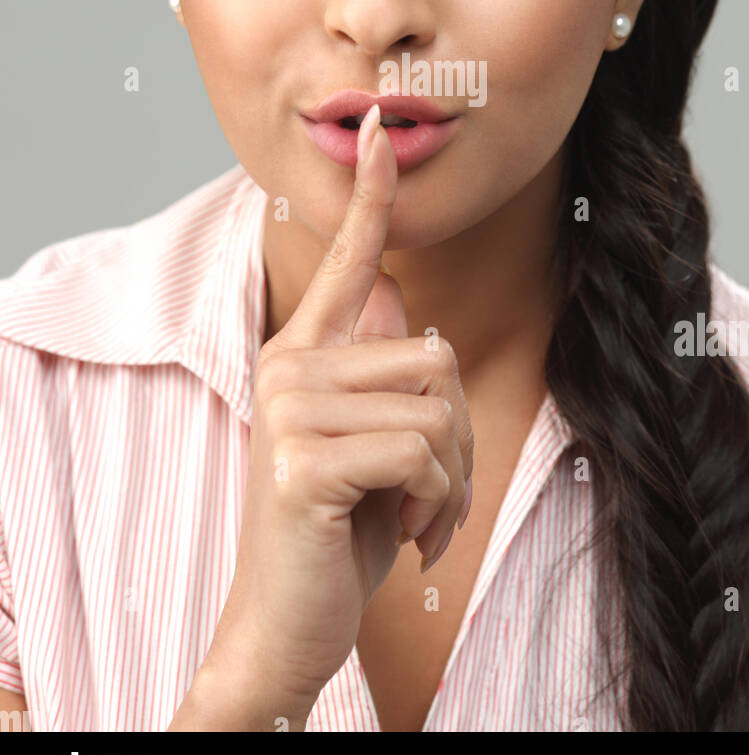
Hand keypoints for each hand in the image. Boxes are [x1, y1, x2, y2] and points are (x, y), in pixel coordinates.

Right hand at [178, 104, 473, 730]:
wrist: (286, 624)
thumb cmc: (339, 531)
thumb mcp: (369, 446)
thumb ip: (377, 376)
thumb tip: (398, 308)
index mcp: (304, 355)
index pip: (347, 261)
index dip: (370, 195)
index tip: (382, 130)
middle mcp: (290, 367)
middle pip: (434, 355)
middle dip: (456, 434)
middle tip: (432, 491)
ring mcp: (290, 409)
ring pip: (436, 404)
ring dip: (451, 475)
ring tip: (417, 515)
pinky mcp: (303, 458)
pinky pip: (422, 452)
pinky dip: (438, 503)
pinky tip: (408, 536)